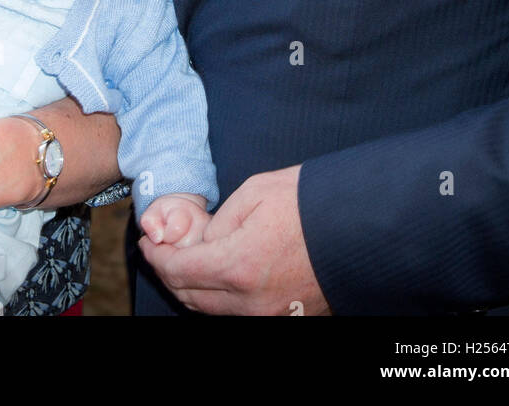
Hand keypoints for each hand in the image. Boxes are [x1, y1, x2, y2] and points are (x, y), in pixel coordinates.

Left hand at [139, 166, 331, 315]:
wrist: (360, 225)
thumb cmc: (309, 202)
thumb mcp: (254, 193)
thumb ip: (218, 221)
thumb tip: (201, 240)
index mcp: (238, 265)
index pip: (178, 272)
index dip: (156, 256)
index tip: (148, 241)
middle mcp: (250, 300)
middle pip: (190, 297)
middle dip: (168, 273)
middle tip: (160, 250)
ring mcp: (268, 313)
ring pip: (211, 311)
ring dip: (190, 288)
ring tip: (183, 261)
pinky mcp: (285, 316)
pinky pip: (237, 313)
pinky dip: (217, 298)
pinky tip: (215, 275)